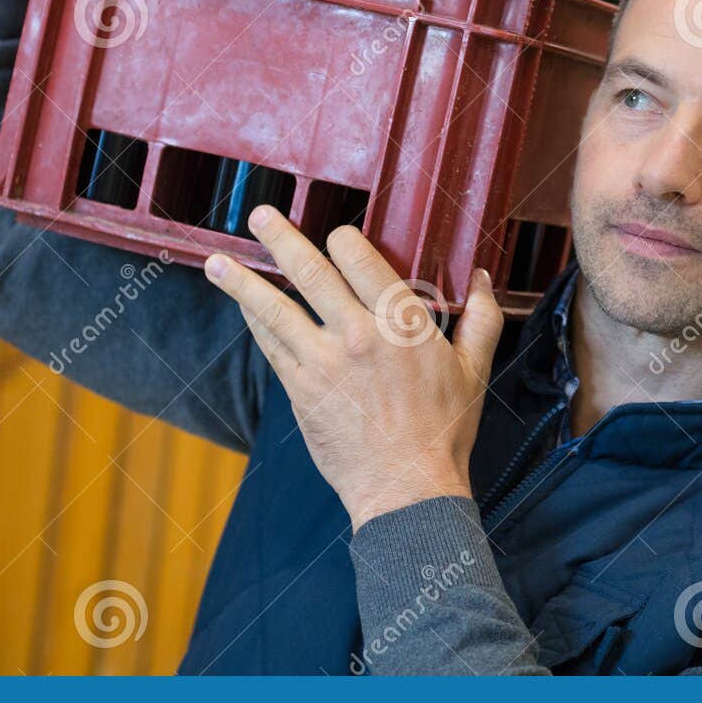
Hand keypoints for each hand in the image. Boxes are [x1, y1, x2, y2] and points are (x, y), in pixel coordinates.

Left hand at [202, 206, 506, 530]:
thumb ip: (482, 318)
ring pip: (274, 307)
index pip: (360, 258)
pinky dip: (254, 321)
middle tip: (260, 215)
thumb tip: (484, 279)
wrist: (406, 488)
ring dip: (242, 280)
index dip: (343, 239)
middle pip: (310, 271)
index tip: (337, 235)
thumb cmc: (443, 430)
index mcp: (403, 322)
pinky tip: (241, 306)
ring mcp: (323, 362)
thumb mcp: (474, 370)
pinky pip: (269, 345)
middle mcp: (358, 334)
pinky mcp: (300, 390)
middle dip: (280, 238)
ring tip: (217, 260)